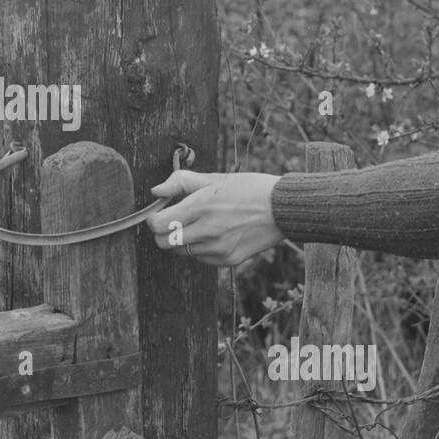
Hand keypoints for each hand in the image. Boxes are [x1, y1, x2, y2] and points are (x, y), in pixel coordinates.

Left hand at [147, 171, 283, 265]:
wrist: (283, 208)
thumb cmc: (248, 188)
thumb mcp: (214, 178)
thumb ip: (180, 182)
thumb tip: (156, 192)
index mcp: (202, 206)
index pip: (158, 225)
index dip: (155, 219)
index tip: (161, 213)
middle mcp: (208, 230)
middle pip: (164, 243)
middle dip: (163, 233)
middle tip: (174, 221)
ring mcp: (218, 248)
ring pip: (181, 252)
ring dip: (182, 240)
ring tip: (199, 225)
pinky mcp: (228, 260)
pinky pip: (200, 258)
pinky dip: (200, 249)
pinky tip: (214, 234)